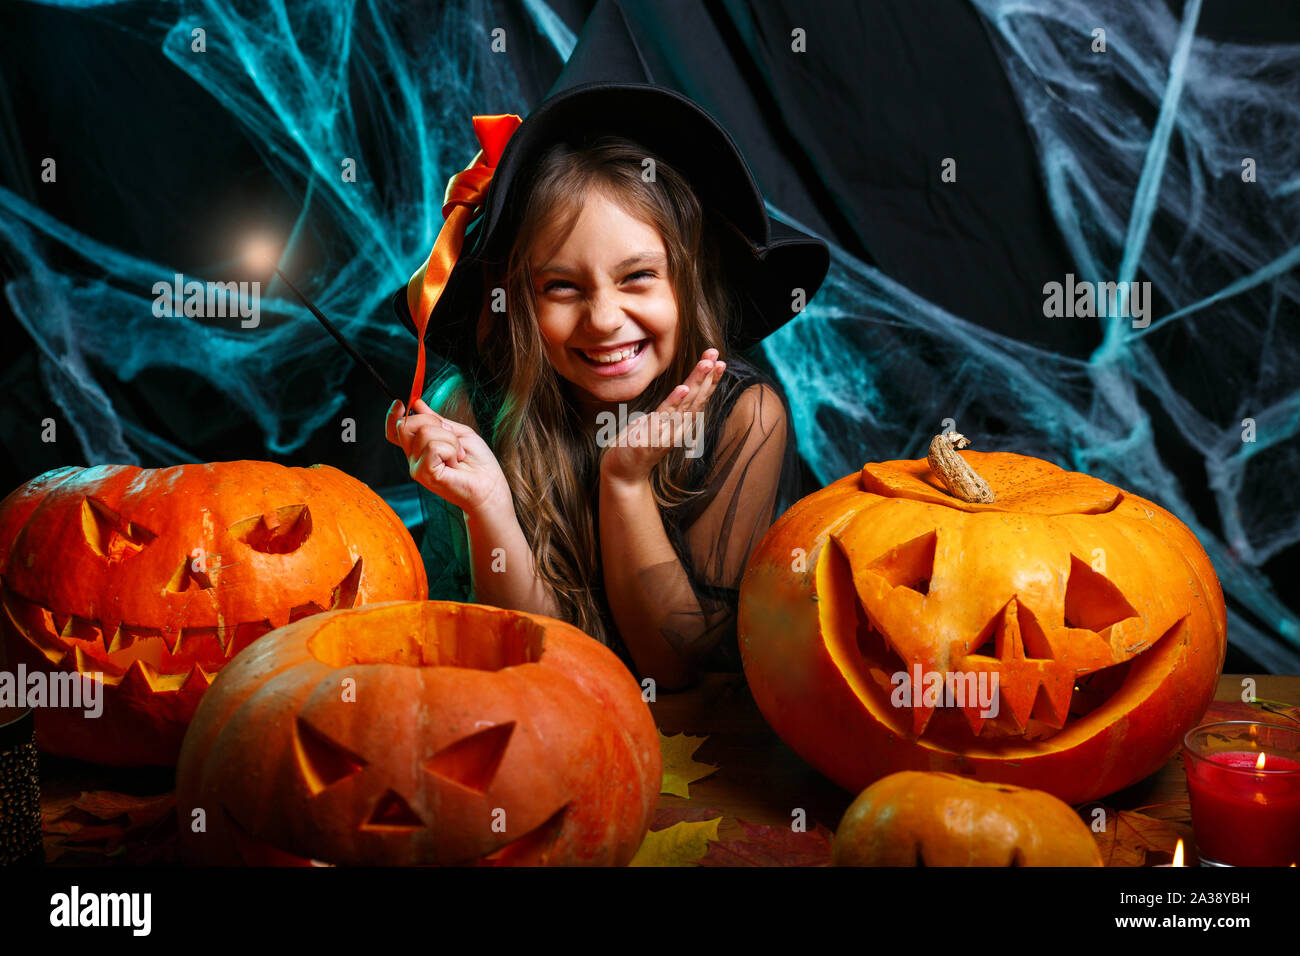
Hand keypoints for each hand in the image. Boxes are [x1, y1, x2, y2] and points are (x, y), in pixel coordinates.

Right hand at [385, 399, 511, 518]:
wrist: (490, 485)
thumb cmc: (478, 462)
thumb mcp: (457, 432)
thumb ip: (436, 420)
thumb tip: (417, 404)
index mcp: (420, 448)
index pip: (395, 430)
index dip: (393, 415)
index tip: (400, 403)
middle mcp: (414, 458)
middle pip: (406, 424)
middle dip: (433, 421)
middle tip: (452, 437)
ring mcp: (417, 467)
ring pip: (425, 432)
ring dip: (450, 439)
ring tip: (458, 455)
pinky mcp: (424, 474)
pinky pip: (433, 447)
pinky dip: (451, 449)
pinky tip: (455, 462)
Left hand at [599, 348, 725, 485]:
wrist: (624, 474)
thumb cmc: (639, 445)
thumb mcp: (658, 422)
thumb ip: (671, 408)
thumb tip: (682, 390)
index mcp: (680, 422)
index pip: (699, 398)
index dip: (710, 380)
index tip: (719, 360)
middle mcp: (678, 428)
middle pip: (696, 398)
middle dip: (708, 376)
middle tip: (716, 355)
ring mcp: (666, 434)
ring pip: (685, 404)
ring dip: (696, 383)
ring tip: (706, 365)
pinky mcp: (651, 440)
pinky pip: (664, 418)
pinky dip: (675, 402)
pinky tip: (683, 389)